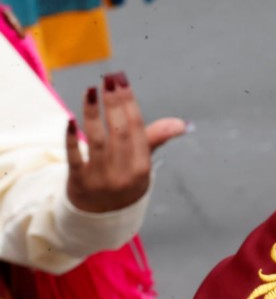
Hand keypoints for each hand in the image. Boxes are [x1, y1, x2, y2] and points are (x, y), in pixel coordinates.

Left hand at [65, 72, 185, 213]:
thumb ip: (156, 139)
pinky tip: (70, 120)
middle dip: (114, 103)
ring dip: (93, 114)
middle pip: (118, 131)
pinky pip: (74, 158)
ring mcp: (99, 178)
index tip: (121, 81)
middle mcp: (122, 172)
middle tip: (109, 79)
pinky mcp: (77, 183)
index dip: (129, 102)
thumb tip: (181, 124)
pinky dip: (71, 139)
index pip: (136, 127)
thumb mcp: (142, 164)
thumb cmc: (124, 182)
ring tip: (91, 90)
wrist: (100, 220)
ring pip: (96, 140)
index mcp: (141, 166)